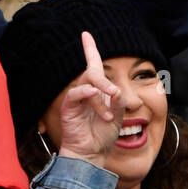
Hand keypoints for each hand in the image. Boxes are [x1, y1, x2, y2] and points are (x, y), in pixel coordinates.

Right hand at [56, 32, 125, 167]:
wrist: (92, 154)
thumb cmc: (104, 135)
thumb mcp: (118, 116)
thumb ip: (118, 101)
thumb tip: (116, 89)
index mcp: (99, 90)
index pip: (94, 65)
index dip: (90, 49)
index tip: (85, 34)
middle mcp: (86, 91)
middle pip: (94, 72)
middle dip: (105, 81)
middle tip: (114, 94)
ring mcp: (77, 98)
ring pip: (88, 83)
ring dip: (101, 96)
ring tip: (108, 115)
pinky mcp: (69, 107)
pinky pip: (76, 93)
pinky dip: (87, 94)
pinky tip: (94, 99)